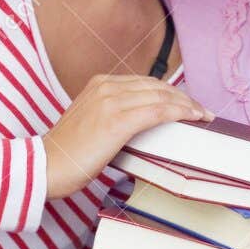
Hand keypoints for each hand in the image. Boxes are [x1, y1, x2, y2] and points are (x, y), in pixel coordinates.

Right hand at [43, 76, 214, 199]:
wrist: (47, 166)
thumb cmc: (68, 153)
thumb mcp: (91, 122)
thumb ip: (113, 114)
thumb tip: (141, 123)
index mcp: (99, 83)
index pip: (145, 82)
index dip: (169, 91)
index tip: (186, 103)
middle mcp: (106, 86)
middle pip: (157, 86)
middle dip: (183, 97)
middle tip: (201, 110)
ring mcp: (111, 101)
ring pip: (161, 96)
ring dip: (187, 105)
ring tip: (203, 115)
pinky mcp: (117, 120)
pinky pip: (158, 111)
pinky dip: (180, 113)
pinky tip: (193, 118)